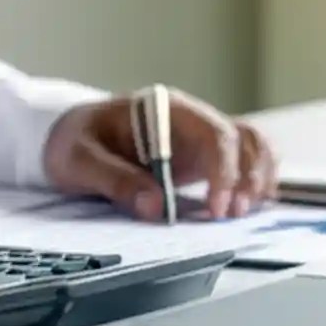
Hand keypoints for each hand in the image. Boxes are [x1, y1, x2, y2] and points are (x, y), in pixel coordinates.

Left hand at [43, 89, 278, 220]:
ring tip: (245, 210)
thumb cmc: (72, 142)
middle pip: (241, 138)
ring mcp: (198, 138)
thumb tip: (156, 206)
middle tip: (232, 215)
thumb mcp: (79, 159)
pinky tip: (250, 204)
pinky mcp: (201, 158)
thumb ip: (116, 180)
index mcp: (165, 110)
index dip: (223, 170)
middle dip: (245, 178)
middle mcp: (190, 119)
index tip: (216, 207)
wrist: (68, 138)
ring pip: (251, 145)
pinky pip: (243, 160)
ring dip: (258, 176)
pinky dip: (255, 179)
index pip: (213, 133)